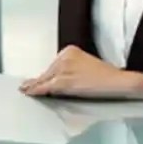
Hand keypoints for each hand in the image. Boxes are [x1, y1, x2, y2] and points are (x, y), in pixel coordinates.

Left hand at [19, 45, 142, 99]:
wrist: (117, 81)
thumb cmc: (107, 75)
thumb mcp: (86, 64)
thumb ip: (72, 67)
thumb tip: (62, 77)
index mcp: (70, 50)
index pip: (53, 64)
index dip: (46, 74)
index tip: (36, 78)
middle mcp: (64, 57)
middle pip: (48, 71)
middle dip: (39, 80)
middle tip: (26, 85)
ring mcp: (63, 68)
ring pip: (45, 79)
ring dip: (34, 86)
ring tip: (25, 90)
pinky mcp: (64, 81)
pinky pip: (46, 86)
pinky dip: (37, 90)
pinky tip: (29, 92)